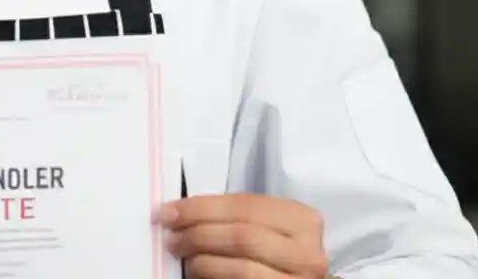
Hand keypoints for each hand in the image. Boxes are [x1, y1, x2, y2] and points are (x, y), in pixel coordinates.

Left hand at [157, 194, 327, 278]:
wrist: (290, 276)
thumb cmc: (272, 251)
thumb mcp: (264, 227)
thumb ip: (234, 218)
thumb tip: (181, 213)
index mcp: (302, 220)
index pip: (245, 206)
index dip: (201, 207)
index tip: (168, 210)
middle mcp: (308, 252)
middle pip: (242, 235)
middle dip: (198, 233)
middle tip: (171, 236)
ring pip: (242, 268)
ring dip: (202, 261)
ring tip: (182, 256)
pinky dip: (213, 277)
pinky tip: (198, 273)